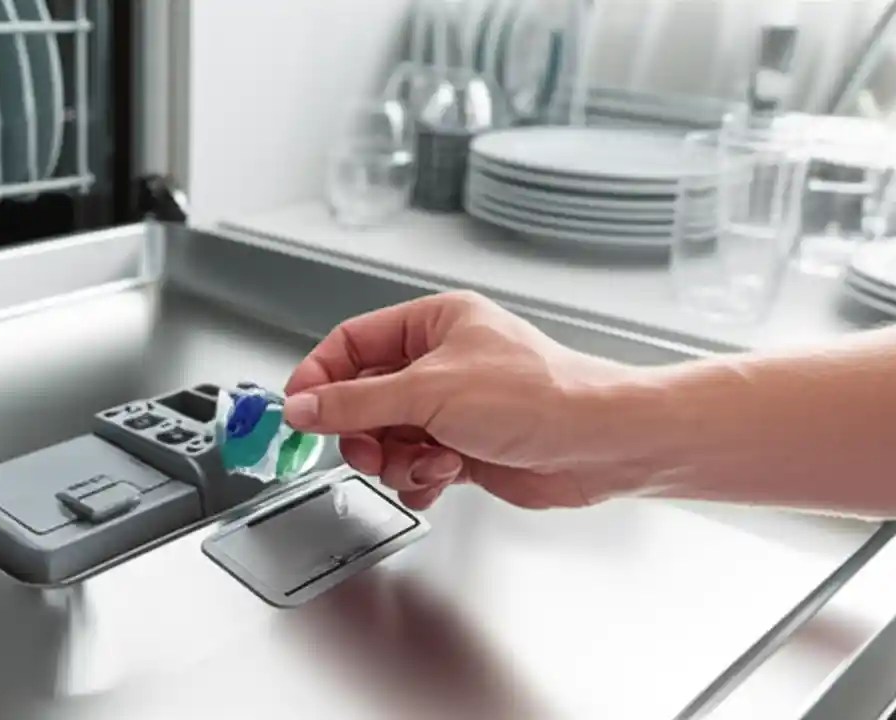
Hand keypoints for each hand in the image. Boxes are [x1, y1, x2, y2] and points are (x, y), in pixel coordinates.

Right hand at [283, 291, 645, 510]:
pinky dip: (419, 478)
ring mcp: (452, 408)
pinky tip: (444, 477)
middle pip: (364, 397)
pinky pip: (415, 466)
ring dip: (397, 459)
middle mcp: (441, 363)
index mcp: (434, 324)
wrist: (598, 445)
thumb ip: (356, 402)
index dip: (320, 376)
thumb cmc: (538, 397)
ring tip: (426, 462)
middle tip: (366, 449)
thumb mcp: (429, 391)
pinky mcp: (465, 449)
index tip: (297, 411)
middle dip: (362, 430)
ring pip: (388, 437)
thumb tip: (302, 406)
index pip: (352, 343)